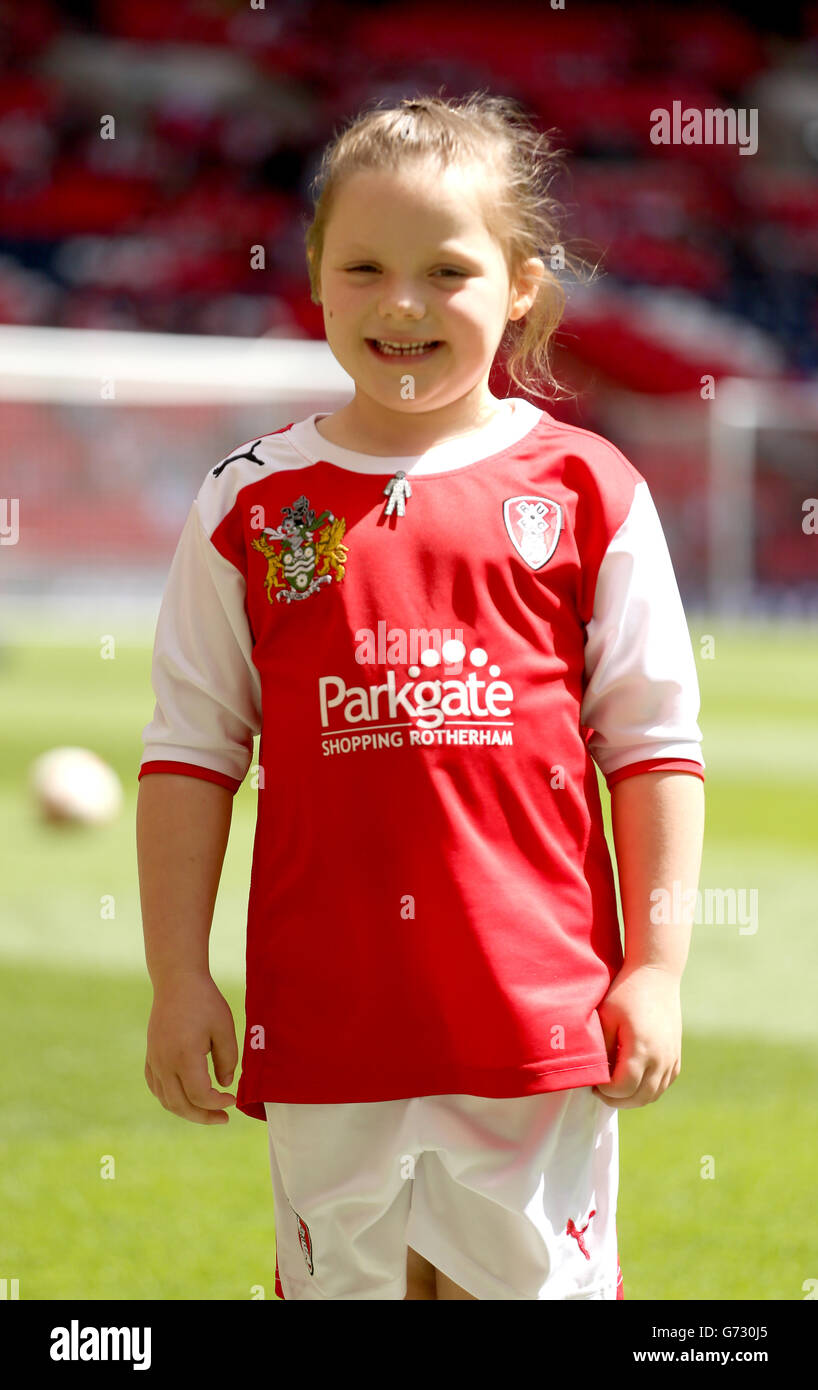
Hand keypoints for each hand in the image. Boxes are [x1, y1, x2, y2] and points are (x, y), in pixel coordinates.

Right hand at [145, 973, 238, 1123]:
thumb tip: (224, 1085)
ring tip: (208, 1111)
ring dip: (187, 1111)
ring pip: (166, 1100)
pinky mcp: (150, 1056)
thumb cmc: (205, 1001)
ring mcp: (154, 1061)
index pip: (200, 1095)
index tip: (233, 1099)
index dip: (218, 1104)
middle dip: (204, 1116)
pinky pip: (157, 1087)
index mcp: (184, 1056)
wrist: (176, 981)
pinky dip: (171, 1099)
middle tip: (223, 1119)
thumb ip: (228, 1060)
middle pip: (181, 1105)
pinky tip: (187, 1098)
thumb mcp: (225, 1028)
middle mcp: (165, 1063)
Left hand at [591, 963, 681, 1108]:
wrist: (656, 975)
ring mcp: (671, 1058)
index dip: (604, 1091)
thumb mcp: (606, 1017)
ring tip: (614, 1087)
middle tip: (599, 1090)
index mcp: (642, 1049)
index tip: (592, 1082)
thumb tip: (595, 1074)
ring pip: (653, 1095)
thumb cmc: (626, 992)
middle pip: (639, 1098)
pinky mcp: (676, 1055)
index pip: (622, 1088)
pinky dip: (648, 1089)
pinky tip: (633, 1080)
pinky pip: (664, 1084)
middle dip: (617, 1100)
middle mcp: (661, 1058)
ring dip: (633, 1098)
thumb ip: (601, 1049)